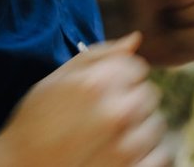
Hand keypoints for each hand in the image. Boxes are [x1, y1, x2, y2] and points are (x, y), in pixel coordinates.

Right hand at [0, 34, 169, 166]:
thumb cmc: (33, 123)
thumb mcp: (57, 79)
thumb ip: (100, 54)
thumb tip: (136, 39)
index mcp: (99, 84)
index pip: (138, 68)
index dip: (120, 79)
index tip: (102, 94)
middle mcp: (117, 113)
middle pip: (150, 95)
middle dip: (131, 102)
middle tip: (103, 118)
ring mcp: (126, 148)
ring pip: (156, 125)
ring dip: (139, 129)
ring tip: (109, 139)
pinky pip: (161, 156)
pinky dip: (147, 155)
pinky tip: (122, 156)